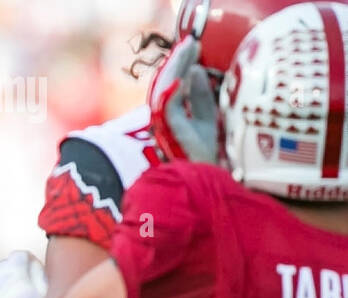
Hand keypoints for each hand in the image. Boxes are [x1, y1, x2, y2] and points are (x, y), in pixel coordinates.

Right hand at [148, 35, 219, 164]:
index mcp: (172, 118)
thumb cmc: (205, 158)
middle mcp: (164, 122)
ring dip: (176, 68)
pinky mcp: (169, 134)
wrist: (206, 181)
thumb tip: (197, 69)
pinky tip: (185, 75)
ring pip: (163, 91)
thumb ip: (201, 96)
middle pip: (165, 85)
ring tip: (188, 49)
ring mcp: (164, 128)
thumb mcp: (207, 119)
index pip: (172, 86)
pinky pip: (167, 108)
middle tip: (191, 42)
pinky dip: (174, 90)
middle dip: (178, 61)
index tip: (195, 47)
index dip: (182, 65)